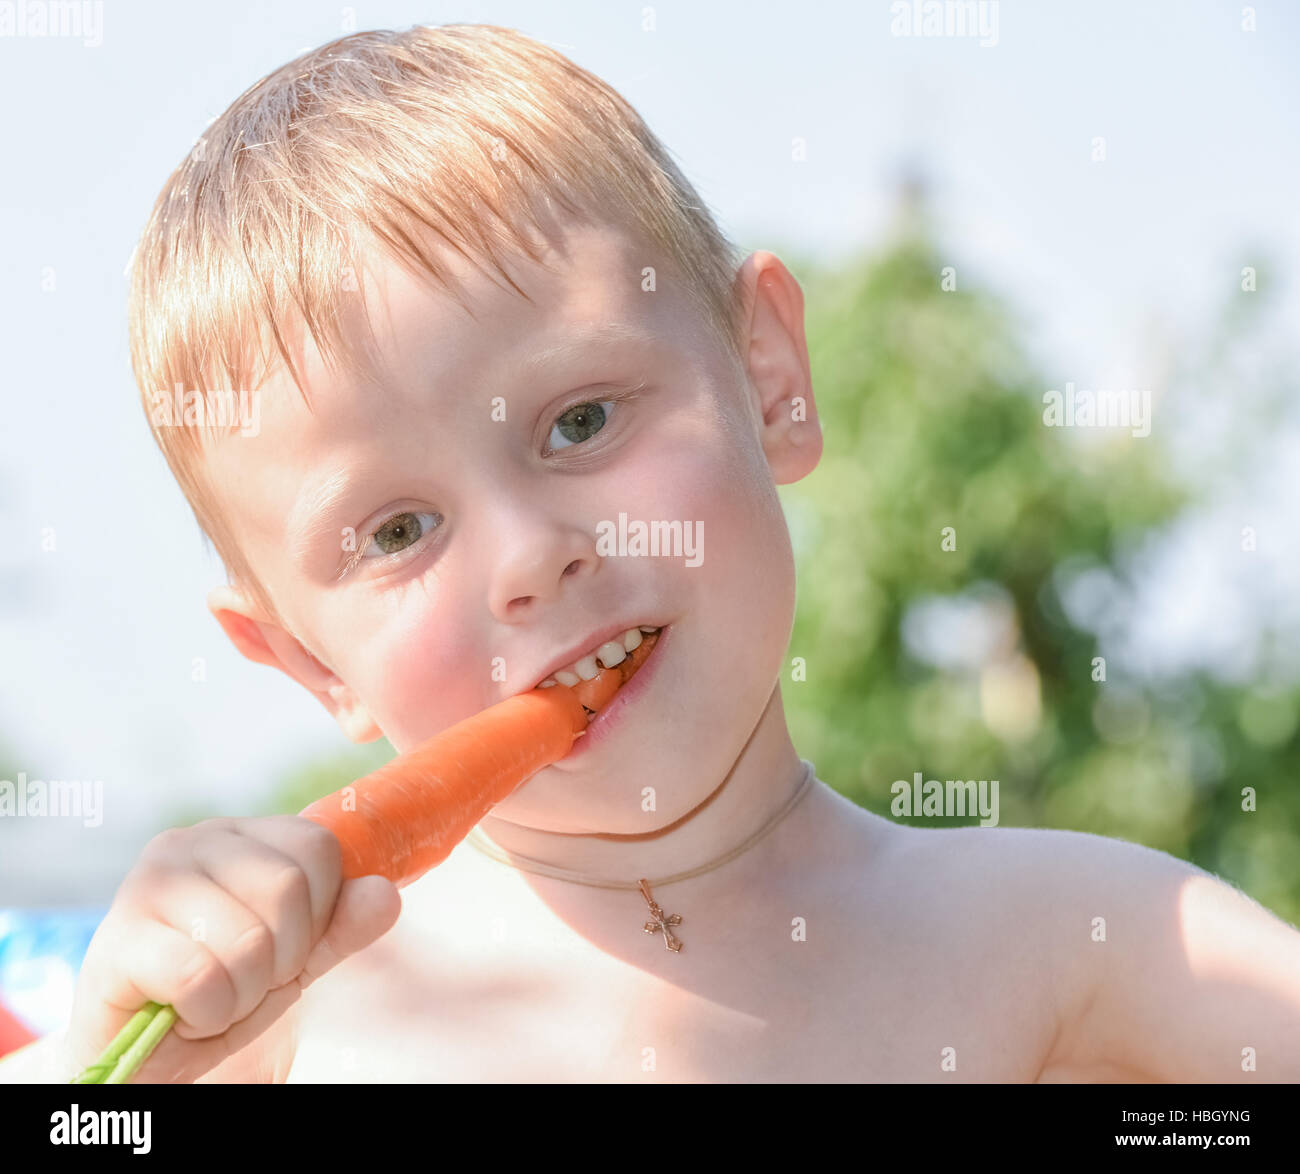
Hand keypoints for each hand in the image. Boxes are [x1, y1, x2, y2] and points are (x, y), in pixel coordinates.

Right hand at [62, 815, 399, 1082]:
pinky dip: (207, 1012)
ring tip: (212, 995)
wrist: (140, 1050)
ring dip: (243, 992)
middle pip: (288, 888)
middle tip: (245, 978)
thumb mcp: (296, 959)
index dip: (320, 914)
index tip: (286, 948)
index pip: (319, 847)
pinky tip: (182, 1010)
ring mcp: (149, 883)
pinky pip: (201, 977)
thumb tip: (387, 894)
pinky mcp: (118, 937)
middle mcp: (193, 842)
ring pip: (248, 938)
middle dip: (282, 958)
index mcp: (241, 835)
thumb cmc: (221, 991)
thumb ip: (341, 926)